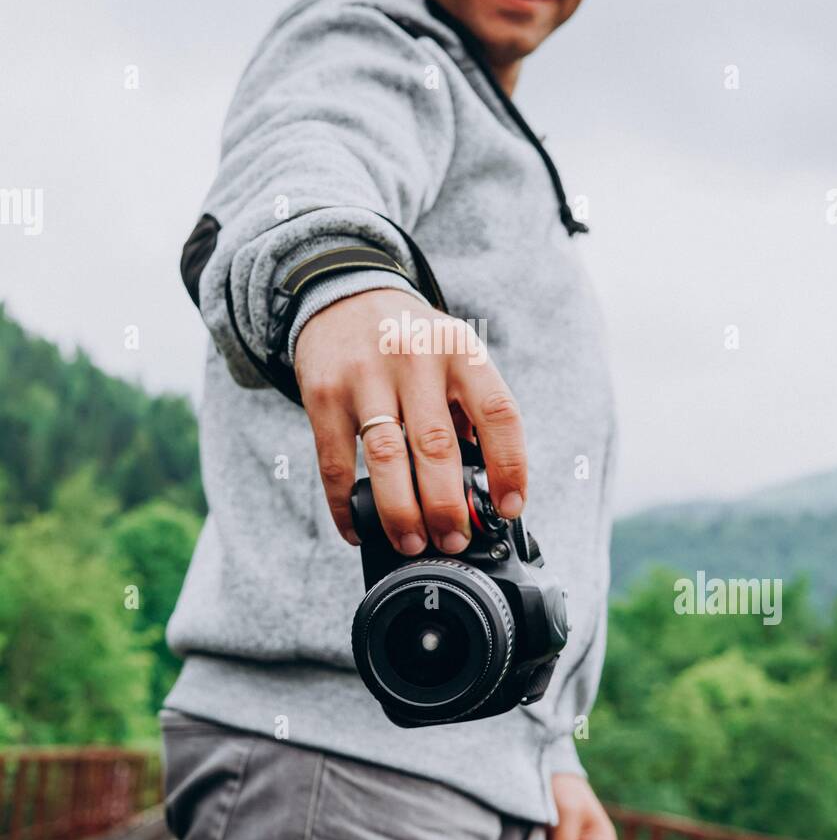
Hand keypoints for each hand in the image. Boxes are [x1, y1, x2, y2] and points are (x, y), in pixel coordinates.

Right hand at [293, 287, 527, 555]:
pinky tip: (356, 528)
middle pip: (437, 446)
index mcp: (461, 351)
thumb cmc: (411, 341)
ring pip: (387, 458)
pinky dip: (345, 504)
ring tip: (411, 543)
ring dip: (401, 512)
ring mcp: (366, 374)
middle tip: (453, 540)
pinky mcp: (324, 393)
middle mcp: (416, 358)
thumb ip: (469, 411)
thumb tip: (485, 491)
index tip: (509, 508)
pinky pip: (336, 461)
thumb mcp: (453, 354)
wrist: (342, 296)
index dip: (509, 466)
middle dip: (447, 506)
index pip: (498, 412)